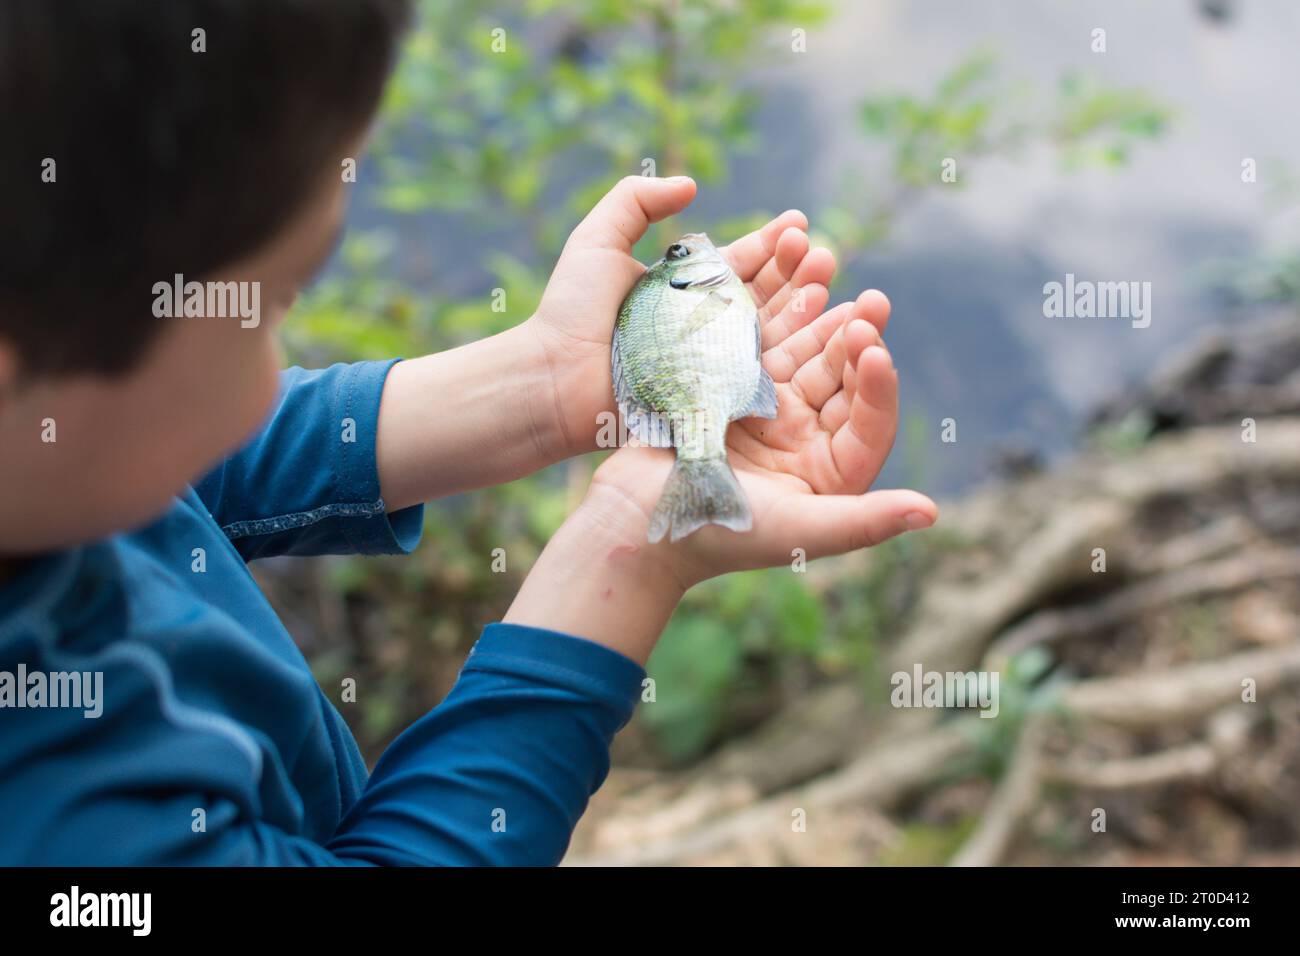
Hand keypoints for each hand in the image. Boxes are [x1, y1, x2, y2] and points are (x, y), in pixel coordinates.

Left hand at [527, 175, 836, 457]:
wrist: (553, 378)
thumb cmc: (570, 311)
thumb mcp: (597, 241)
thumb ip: (635, 201)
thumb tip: (688, 185)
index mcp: (683, 291)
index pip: (739, 263)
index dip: (771, 244)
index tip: (799, 224)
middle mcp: (703, 327)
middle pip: (764, 296)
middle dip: (797, 272)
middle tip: (823, 252)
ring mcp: (711, 364)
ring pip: (770, 332)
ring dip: (803, 307)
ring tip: (826, 281)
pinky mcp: (713, 397)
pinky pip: (759, 374)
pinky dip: (791, 353)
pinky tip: (819, 330)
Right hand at [587, 287, 937, 586]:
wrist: (633, 520)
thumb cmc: (717, 537)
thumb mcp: (797, 531)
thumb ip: (863, 522)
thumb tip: (930, 513)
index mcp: (829, 474)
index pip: (868, 423)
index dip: (877, 388)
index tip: (875, 351)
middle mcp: (805, 440)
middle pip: (841, 382)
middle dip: (856, 339)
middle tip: (872, 302)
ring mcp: (767, 411)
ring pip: (804, 354)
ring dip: (820, 316)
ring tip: (836, 275)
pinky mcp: (729, 388)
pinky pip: (761, 344)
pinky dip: (776, 314)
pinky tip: (792, 285)